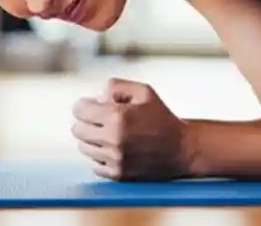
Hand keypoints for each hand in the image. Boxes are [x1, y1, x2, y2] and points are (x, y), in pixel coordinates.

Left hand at [71, 78, 193, 180]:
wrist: (182, 149)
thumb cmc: (162, 118)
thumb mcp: (142, 91)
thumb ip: (115, 86)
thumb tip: (95, 98)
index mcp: (117, 116)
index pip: (79, 110)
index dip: (85, 105)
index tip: (94, 107)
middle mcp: (113, 139)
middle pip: (77, 129)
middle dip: (87, 122)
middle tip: (101, 120)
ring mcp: (115, 159)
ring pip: (83, 147)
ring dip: (93, 139)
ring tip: (110, 135)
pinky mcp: (118, 174)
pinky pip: (93, 164)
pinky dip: (100, 156)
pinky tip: (114, 149)